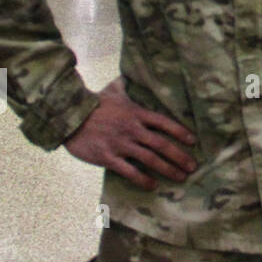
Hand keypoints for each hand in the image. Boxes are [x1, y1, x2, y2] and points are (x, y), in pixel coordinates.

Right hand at [63, 78, 197, 189]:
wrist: (68, 117)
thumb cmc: (93, 103)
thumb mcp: (113, 91)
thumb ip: (125, 86)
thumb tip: (128, 75)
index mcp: (137, 113)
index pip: (164, 123)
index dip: (180, 132)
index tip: (193, 141)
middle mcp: (133, 129)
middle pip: (162, 144)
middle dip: (180, 156)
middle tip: (193, 167)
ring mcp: (121, 144)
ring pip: (150, 159)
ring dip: (168, 169)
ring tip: (180, 178)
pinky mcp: (107, 157)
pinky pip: (129, 171)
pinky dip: (143, 179)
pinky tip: (153, 185)